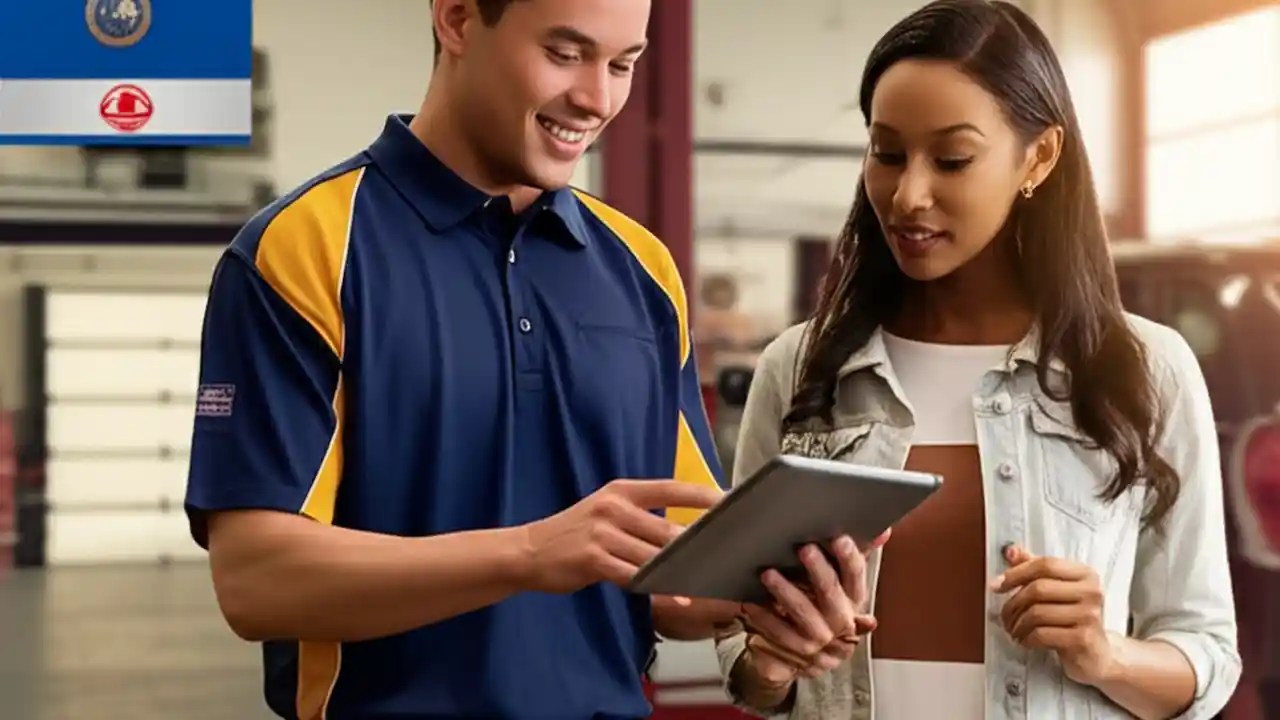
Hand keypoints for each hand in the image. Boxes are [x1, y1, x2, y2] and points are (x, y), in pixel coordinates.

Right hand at [520, 479, 721, 593]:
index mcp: (621, 491)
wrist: (529, 551)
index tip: (729, 501)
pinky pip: (634, 576)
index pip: (670, 488)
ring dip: (679, 571)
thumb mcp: (606, 513)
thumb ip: (640, 518)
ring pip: (653, 555)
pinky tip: (676, 597)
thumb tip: (683, 533)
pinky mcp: (593, 559)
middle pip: (666, 528)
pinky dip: (657, 588)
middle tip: (723, 555)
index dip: (702, 495)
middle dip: (694, 545)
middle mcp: (613, 507)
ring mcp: (602, 533)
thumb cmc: (575, 534)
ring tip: (704, 580)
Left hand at [740, 531, 889, 680]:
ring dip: (787, 593)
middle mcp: (840, 621)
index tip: (839, 539)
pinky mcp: (796, 652)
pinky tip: (750, 601)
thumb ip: (852, 557)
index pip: (857, 577)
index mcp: (852, 600)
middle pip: (833, 595)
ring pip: (805, 616)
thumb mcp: (837, 583)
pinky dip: (764, 617)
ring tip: (768, 574)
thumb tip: (883, 530)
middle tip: (805, 550)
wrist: (796, 657)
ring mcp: (819, 640)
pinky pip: (779, 633)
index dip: (850, 558)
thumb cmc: (817, 609)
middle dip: (820, 572)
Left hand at [993, 545, 1114, 685]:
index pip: (1045, 564)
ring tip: (1013, 630)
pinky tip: (1025, 640)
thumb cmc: (1073, 618)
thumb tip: (1010, 550)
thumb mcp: (1057, 590)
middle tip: (1004, 616)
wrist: (1097, 655)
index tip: (996, 585)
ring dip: (1017, 624)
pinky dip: (1026, 638)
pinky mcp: (1083, 639)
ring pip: (1036, 613)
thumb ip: (1035, 568)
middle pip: (1038, 588)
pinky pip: (1041, 634)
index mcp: (1085, 574)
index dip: (1016, 573)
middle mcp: (1091, 592)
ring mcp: (1089, 616)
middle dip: (1013, 603)